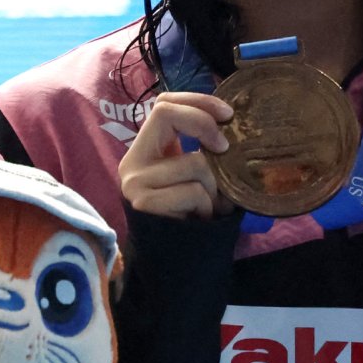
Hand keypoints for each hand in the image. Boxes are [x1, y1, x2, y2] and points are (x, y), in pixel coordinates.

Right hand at [117, 92, 233, 218]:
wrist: (170, 261)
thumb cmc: (187, 215)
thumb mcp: (189, 177)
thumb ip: (197, 149)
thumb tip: (231, 123)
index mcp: (143, 150)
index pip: (163, 104)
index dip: (197, 101)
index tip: (227, 114)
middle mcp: (131, 162)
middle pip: (166, 114)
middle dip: (204, 125)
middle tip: (225, 148)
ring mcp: (135, 182)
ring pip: (194, 163)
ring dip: (215, 187)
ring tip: (211, 206)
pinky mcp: (145, 204)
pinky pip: (194, 192)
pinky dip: (208, 206)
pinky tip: (200, 219)